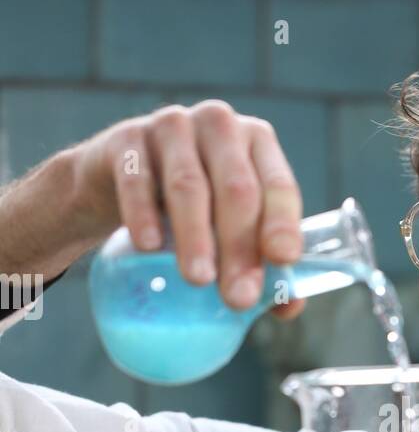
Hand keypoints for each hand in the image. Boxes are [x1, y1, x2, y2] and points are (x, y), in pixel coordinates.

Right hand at [70, 99, 306, 316]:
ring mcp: (172, 127)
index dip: (283, 223)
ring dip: (196, 236)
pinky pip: (136, 177)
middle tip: (237, 298)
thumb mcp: (226, 226)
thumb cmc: (188, 207)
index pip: (278, 185)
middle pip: (237, 189)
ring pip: (188, 184)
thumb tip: (289, 306)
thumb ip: (260, 261)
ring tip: (199, 280)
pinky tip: (149, 245)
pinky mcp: (126, 140)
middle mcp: (219, 126)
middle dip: (240, 248)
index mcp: (257, 143)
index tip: (284, 261)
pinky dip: (142, 213)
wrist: (115, 184)